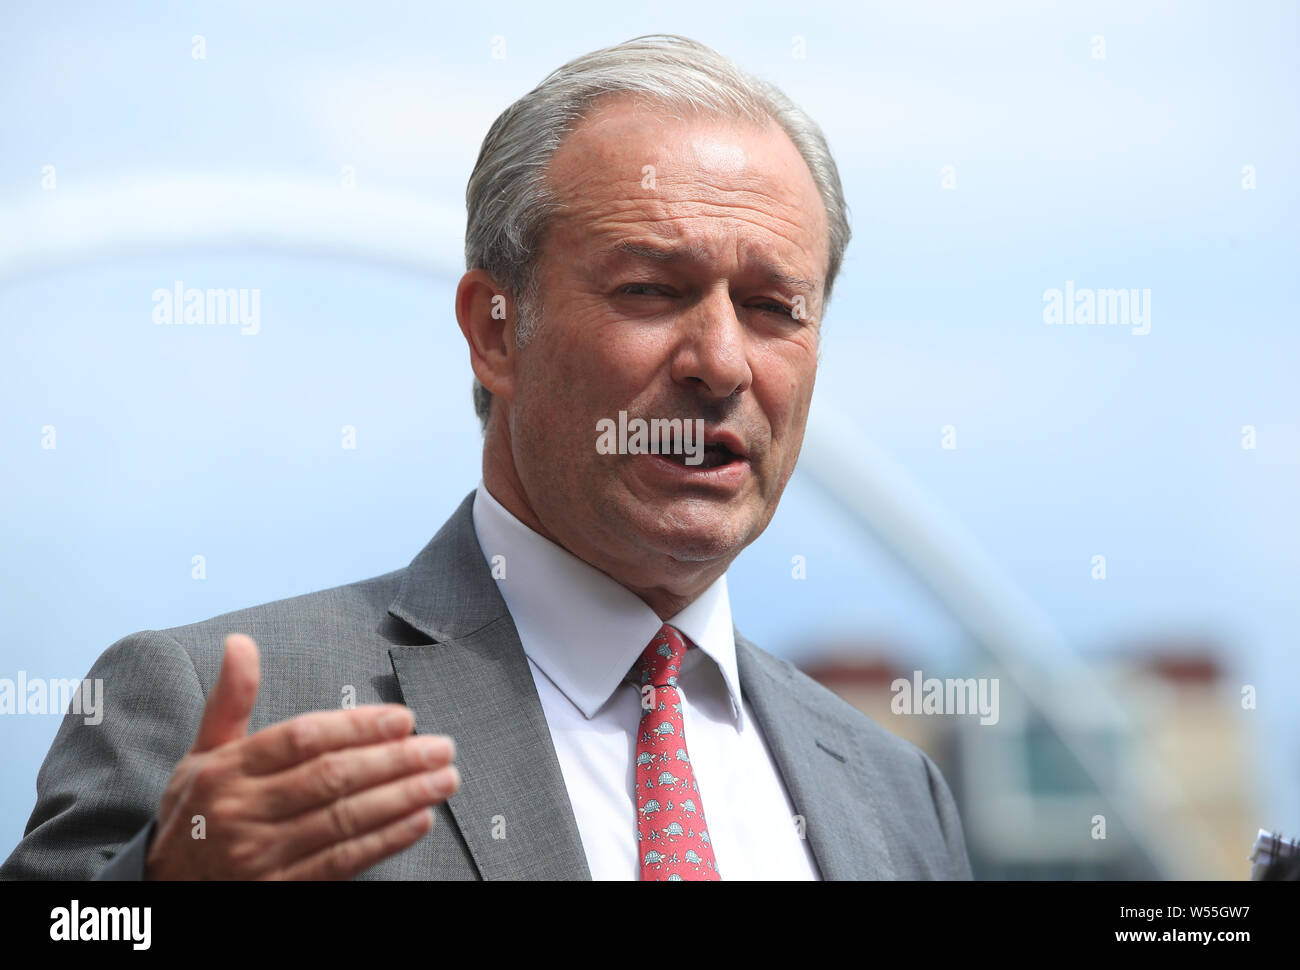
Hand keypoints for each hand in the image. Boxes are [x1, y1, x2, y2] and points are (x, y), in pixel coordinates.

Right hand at [143, 633, 458, 878]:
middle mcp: (244, 810)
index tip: (404, 717)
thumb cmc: (195, 809)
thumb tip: (239, 642)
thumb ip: (232, 699)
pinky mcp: (280, 888)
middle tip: (441, 746)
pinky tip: (419, 820)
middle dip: (394, 760)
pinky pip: (342, 860)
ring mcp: (262, 854)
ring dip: (402, 797)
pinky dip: (386, 840)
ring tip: (443, 779)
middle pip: (331, 778)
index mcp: (228, 769)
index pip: (302, 739)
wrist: (163, 885)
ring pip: (344, 819)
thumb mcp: (202, 751)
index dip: (356, 726)